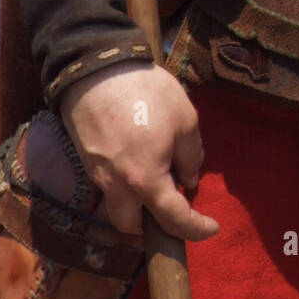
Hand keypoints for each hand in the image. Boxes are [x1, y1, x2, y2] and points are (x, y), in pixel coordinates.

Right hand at [59, 60, 218, 241]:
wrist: (97, 69)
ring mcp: (97, 176)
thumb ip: (192, 158)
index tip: (212, 228)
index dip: (196, 229)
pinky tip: (139, 162)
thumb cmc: (147, 93)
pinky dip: (124, 186)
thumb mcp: (186, 121)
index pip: (174, 220)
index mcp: (145, 181)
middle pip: (133, 227)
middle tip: (175, 204)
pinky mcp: (87, 161)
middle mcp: (117, 187)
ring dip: (136, 207)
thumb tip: (188, 182)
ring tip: (157, 182)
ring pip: (116, 208)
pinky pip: (108, 186)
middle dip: (154, 225)